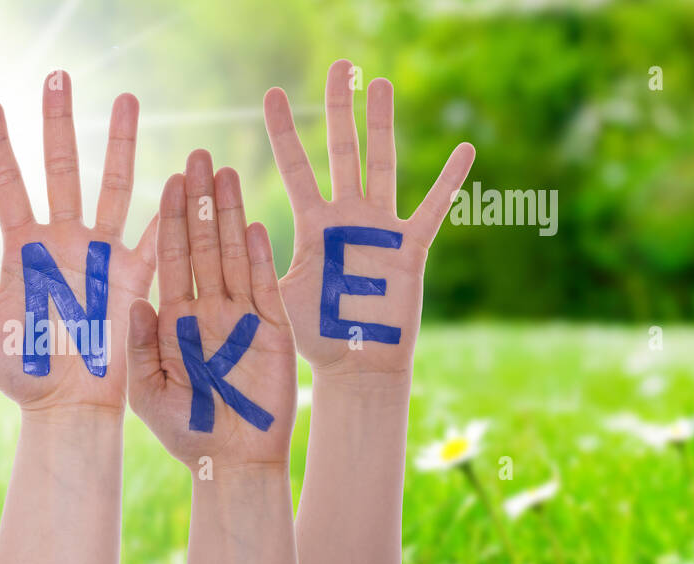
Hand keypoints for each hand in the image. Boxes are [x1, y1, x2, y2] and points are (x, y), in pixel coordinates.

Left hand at [0, 71, 156, 414]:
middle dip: (58, 123)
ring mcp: (100, 256)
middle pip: (60, 169)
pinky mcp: (134, 280)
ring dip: (120, 145)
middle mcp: (62, 241)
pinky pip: (157, 238)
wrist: (67, 410)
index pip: (5, 184)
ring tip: (127, 99)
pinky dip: (172, 210)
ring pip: (112, 188)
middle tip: (58, 76)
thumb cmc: (22, 376)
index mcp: (22, 249)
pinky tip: (185, 174)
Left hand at [127, 152, 297, 469]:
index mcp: (172, 318)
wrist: (231, 463)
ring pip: (231, 255)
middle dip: (199, 200)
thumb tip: (135, 305)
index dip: (169, 218)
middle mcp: (206, 309)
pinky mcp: (272, 331)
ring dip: (228, 214)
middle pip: (201, 243)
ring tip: (225, 172)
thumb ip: (140, 349)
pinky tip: (252, 225)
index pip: (169, 257)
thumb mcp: (147, 391)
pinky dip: (257, 258)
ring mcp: (240, 317)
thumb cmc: (184, 431)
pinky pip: (263, 287)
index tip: (167, 179)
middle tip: (199, 154)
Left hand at [264, 59, 473, 379]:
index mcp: (312, 225)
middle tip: (340, 66)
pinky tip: (465, 148)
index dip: (283, 131)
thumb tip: (229, 238)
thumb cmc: (313, 336)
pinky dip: (450, 180)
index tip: (270, 94)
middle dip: (339, 109)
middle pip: (342, 151)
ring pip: (382, 165)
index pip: (295, 167)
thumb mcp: (276, 297)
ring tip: (380, 83)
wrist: (356, 366)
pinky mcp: (410, 248)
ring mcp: (380, 228)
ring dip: (383, 124)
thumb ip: (256, 266)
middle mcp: (346, 217)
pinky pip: (434, 208)